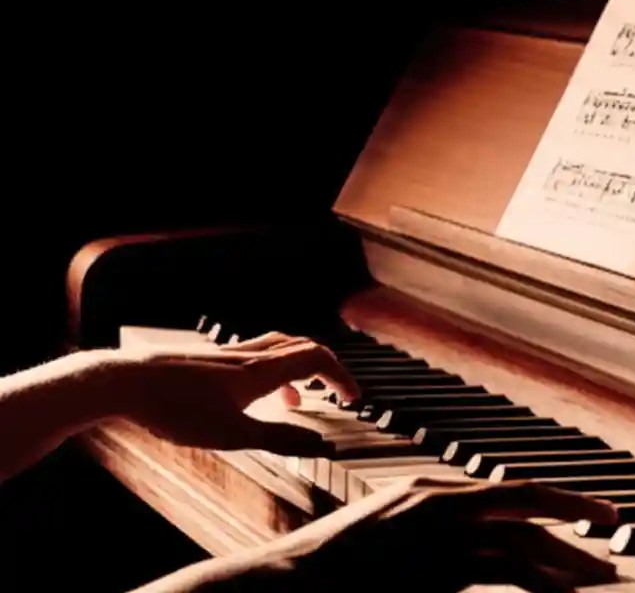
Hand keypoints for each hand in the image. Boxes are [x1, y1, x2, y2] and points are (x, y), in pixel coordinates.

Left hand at [117, 332, 360, 455]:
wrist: (125, 382)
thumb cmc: (175, 408)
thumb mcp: (233, 434)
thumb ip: (280, 438)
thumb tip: (322, 443)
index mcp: (263, 370)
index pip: (319, 360)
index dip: (342, 377)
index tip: (354, 398)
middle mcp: (251, 356)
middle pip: (304, 347)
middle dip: (328, 369)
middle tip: (337, 392)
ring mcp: (229, 356)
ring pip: (279, 350)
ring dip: (300, 370)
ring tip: (299, 400)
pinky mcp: (210, 362)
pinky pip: (255, 358)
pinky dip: (271, 373)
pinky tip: (253, 398)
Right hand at [275, 478, 620, 592]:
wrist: (286, 586)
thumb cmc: (327, 568)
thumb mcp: (383, 531)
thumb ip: (425, 528)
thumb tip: (467, 548)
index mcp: (428, 490)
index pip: (507, 493)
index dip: (556, 501)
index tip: (593, 512)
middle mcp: (439, 503)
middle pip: (525, 507)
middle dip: (575, 520)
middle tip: (612, 537)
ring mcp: (438, 536)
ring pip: (521, 544)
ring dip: (566, 562)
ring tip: (600, 578)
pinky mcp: (436, 570)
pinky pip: (503, 575)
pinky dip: (539, 584)